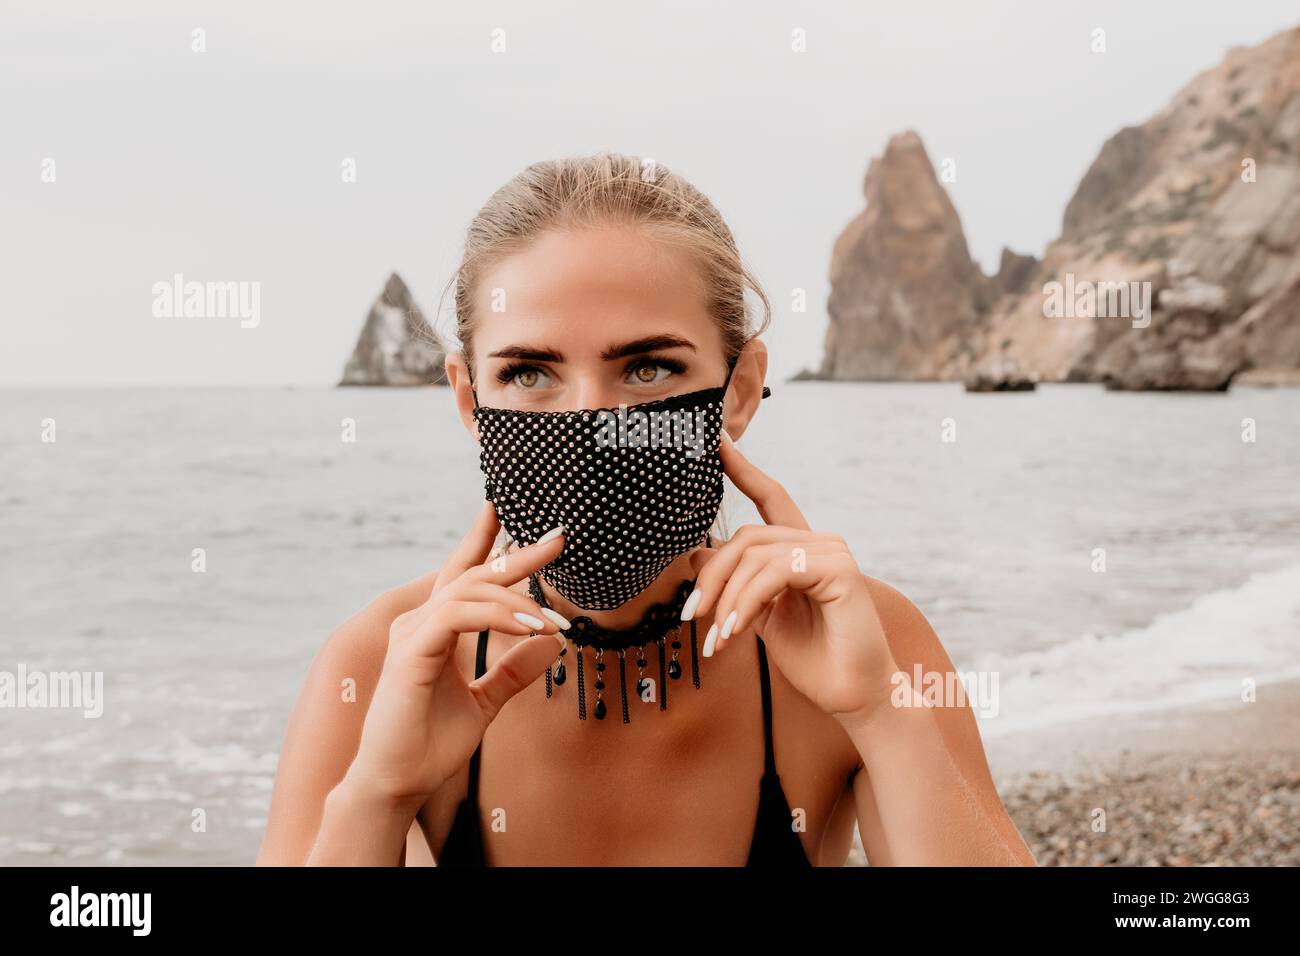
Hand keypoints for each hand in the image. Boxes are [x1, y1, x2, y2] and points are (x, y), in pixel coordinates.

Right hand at [345, 502, 568, 808]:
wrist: (398, 783)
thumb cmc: (430, 744)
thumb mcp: (486, 701)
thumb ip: (513, 669)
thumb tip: (551, 642)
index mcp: (434, 629)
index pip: (464, 573)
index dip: (489, 543)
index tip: (519, 519)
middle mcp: (419, 622)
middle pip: (473, 574)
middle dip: (518, 555)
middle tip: (558, 539)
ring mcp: (412, 633)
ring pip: (470, 591)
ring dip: (518, 601)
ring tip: (553, 622)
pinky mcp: (411, 652)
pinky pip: (459, 616)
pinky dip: (498, 616)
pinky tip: (529, 628)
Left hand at [687, 430, 898, 725]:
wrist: (855, 698)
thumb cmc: (814, 661)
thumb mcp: (759, 618)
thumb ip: (735, 585)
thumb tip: (697, 553)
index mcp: (800, 551)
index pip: (770, 498)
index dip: (743, 470)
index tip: (717, 444)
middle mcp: (819, 543)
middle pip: (745, 536)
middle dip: (712, 576)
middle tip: (692, 616)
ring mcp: (831, 551)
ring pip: (754, 555)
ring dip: (725, 599)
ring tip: (717, 637)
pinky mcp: (839, 569)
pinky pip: (774, 572)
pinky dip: (746, 602)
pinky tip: (735, 630)